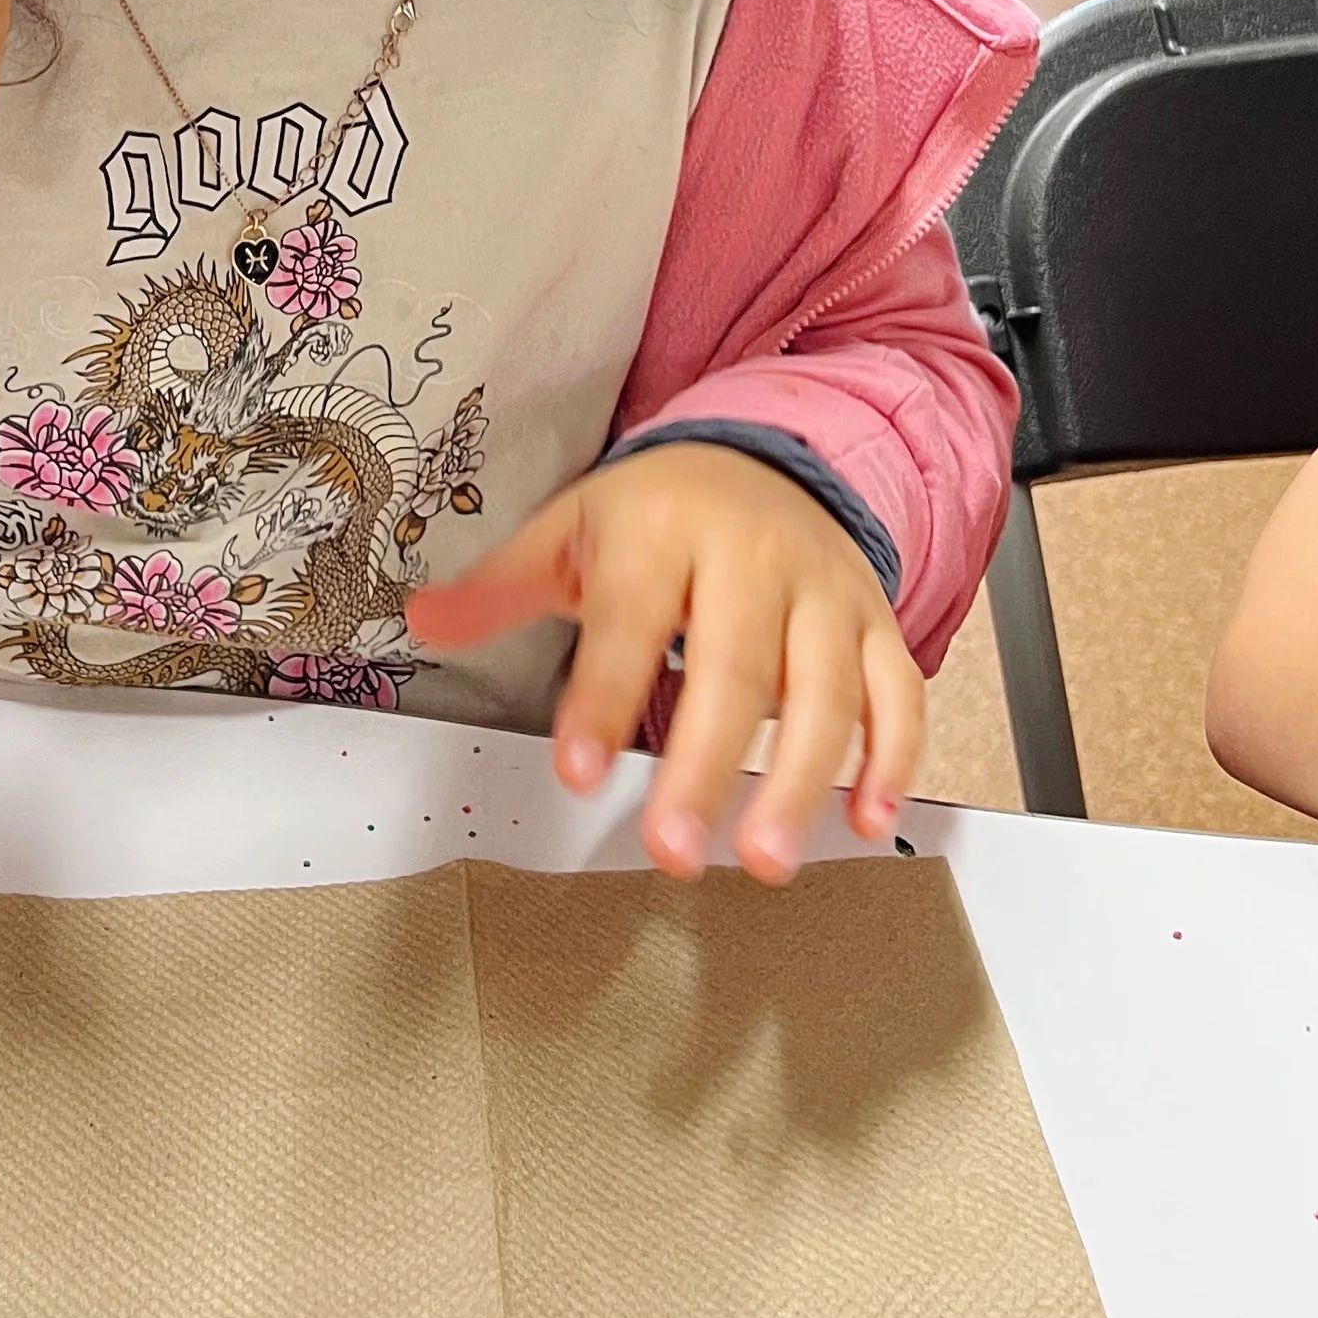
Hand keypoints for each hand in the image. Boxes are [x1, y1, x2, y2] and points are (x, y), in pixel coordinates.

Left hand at [409, 444, 923, 885]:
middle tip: (674, 848)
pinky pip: (898, 693)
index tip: (579, 773)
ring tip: (764, 860)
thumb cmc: (658, 513)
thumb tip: (419, 618)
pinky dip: (893, 759)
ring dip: (802, 782)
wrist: (765, 458)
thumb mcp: (572, 529)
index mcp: (664, 528)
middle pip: (736, 669)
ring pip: (827, 693)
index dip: (604, 698)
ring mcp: (825, 593)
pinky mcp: (874, 625)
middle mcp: (755, 557)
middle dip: (706, 765)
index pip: (631, 620)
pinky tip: (868, 823)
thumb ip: (501, 586)